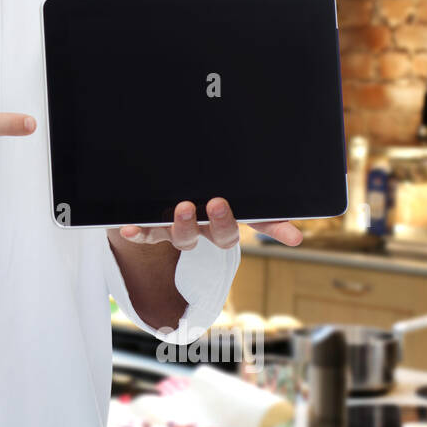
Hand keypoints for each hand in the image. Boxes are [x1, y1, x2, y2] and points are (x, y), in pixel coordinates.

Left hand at [116, 198, 303, 249]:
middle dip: (221, 222)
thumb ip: (255, 204)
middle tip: (218, 204)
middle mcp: (204, 227)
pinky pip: (145, 234)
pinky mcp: (150, 226)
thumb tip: (296, 225)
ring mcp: (177, 228)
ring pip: (185, 237)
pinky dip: (138, 233)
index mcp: (224, 217)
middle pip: (219, 236)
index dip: (275, 229)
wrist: (148, 190)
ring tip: (183, 207)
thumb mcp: (226, 189)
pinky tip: (129, 228)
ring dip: (185, 225)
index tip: (292, 234)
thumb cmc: (193, 188)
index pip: (261, 223)